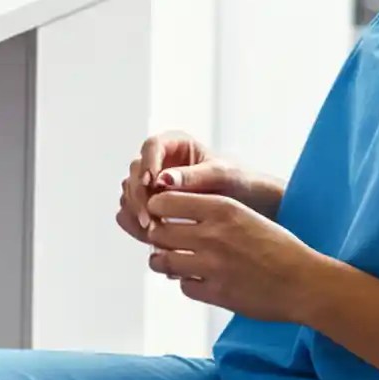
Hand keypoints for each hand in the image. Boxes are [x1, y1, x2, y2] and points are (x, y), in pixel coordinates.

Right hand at [116, 132, 283, 243]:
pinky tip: (150, 235)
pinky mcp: (152, 204)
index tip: (150, 183)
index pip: (152, 146)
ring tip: (152, 230)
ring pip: (130, 191)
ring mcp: (153, 183)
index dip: (147, 163)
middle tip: (149, 218)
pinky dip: (138, 221)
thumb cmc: (238, 181)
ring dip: (136, 210)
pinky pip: (134, 210)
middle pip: (136, 171)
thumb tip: (164, 179)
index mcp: (176, 144)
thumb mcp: (221, 174)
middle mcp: (160, 161)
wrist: (248, 204)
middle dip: (139, 195)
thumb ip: (192, 176)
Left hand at [145, 191, 326, 322]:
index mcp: (222, 208)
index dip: (158, 209)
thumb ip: (212, 213)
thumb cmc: (279, 247)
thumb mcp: (246, 215)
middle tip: (166, 242)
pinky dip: (187, 283)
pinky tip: (199, 280)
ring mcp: (212, 265)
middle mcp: (213, 234)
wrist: (304, 282)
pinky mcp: (215, 293)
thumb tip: (175, 215)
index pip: (165, 201)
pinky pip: (182, 286)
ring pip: (162, 261)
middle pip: (158, 232)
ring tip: (174, 262)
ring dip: (164, 262)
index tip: (163, 216)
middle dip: (158, 237)